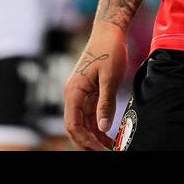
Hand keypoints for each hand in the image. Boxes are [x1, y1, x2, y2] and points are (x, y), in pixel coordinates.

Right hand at [63, 22, 127, 150]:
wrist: (109, 31)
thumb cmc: (109, 50)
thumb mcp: (110, 78)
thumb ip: (105, 104)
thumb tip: (102, 128)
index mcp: (73, 91)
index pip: (72, 125)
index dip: (85, 141)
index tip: (100, 150)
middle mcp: (73, 95)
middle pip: (75, 127)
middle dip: (88, 143)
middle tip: (106, 153)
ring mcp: (80, 94)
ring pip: (83, 124)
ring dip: (94, 138)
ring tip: (111, 148)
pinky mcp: (89, 93)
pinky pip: (90, 116)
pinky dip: (98, 127)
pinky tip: (110, 136)